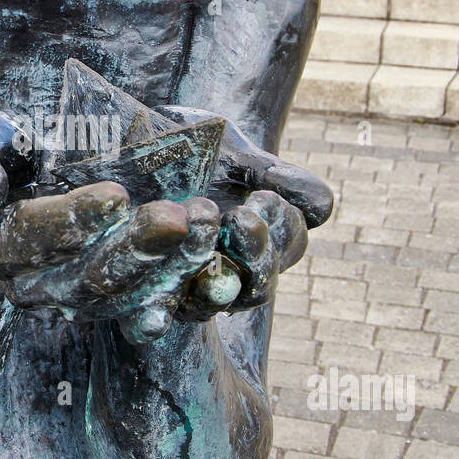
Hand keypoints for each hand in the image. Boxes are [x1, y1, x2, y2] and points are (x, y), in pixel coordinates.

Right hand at [0, 108, 221, 341]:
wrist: (31, 182)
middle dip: (135, 249)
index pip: (31, 239)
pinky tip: (216, 279)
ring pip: (124, 299)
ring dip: (170, 267)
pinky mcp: (115, 304)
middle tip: (178, 216)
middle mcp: (34, 286)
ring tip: (205, 222)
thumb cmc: (4, 150)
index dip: (72, 221)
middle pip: (85, 279)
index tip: (117, 195)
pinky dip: (185, 299)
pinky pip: (150, 313)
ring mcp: (77, 301)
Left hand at [163, 110, 332, 322]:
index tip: (266, 197)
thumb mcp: (237, 155)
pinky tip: (153, 315)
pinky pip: (156, 312)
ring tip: (204, 256)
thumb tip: (324, 209)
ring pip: (213, 304)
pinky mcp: (144, 294)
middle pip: (258, 283)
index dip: (282, 227)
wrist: (134, 142)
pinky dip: (157, 317)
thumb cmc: (198, 147)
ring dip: (214, 288)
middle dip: (256, 253)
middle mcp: (231, 269)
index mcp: (262, 237)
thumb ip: (277, 178)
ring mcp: (189, 285)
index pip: (287, 243)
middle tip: (243, 219)